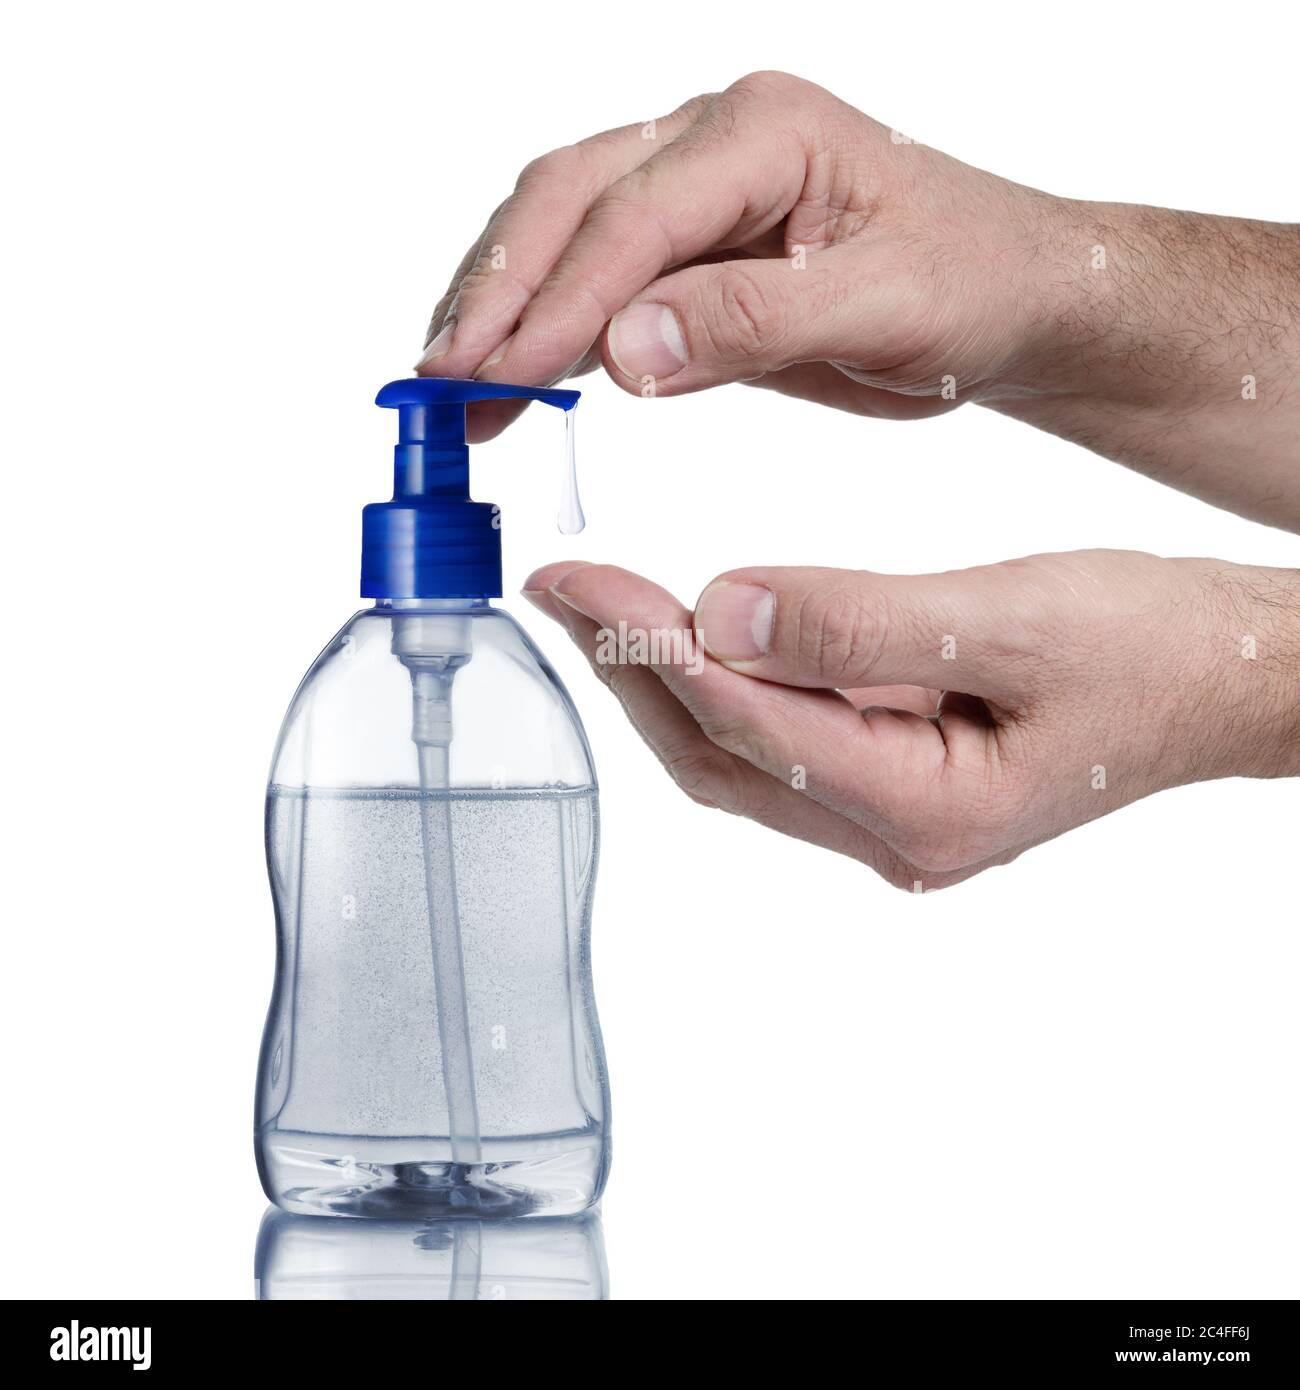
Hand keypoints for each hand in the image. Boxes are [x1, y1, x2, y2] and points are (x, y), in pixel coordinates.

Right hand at [419, 71, 1061, 436]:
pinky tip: (511, 372)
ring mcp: (695, 191)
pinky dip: (546, 326)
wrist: (1011, 299)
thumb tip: (622, 349)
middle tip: (442, 379)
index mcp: (764, 129)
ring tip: (452, 384)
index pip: (631, 217)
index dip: (558, 302)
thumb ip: (750, 323)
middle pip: (567, 201)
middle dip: (499, 294)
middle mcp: (713, 142)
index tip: (499, 377)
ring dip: (502, 307)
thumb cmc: (971, 285)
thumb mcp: (880, 307)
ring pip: (563, 230)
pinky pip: (596, 276)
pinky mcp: (691, 249)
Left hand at [523, 552, 1299, 889]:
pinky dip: (726, 682)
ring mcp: (893, 816)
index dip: (655, 652)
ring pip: (743, 756)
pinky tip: (686, 629)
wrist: (1227, 675)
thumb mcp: (1015, 617)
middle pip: (724, 760)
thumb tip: (724, 611)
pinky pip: (782, 738)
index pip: (753, 728)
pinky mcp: (894, 779)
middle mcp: (897, 836)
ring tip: (596, 602)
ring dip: (666, 679)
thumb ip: (862, 622)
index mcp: (928, 812)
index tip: (578, 584)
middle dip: (633, 672)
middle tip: (559, 588)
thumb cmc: (1153, 644)